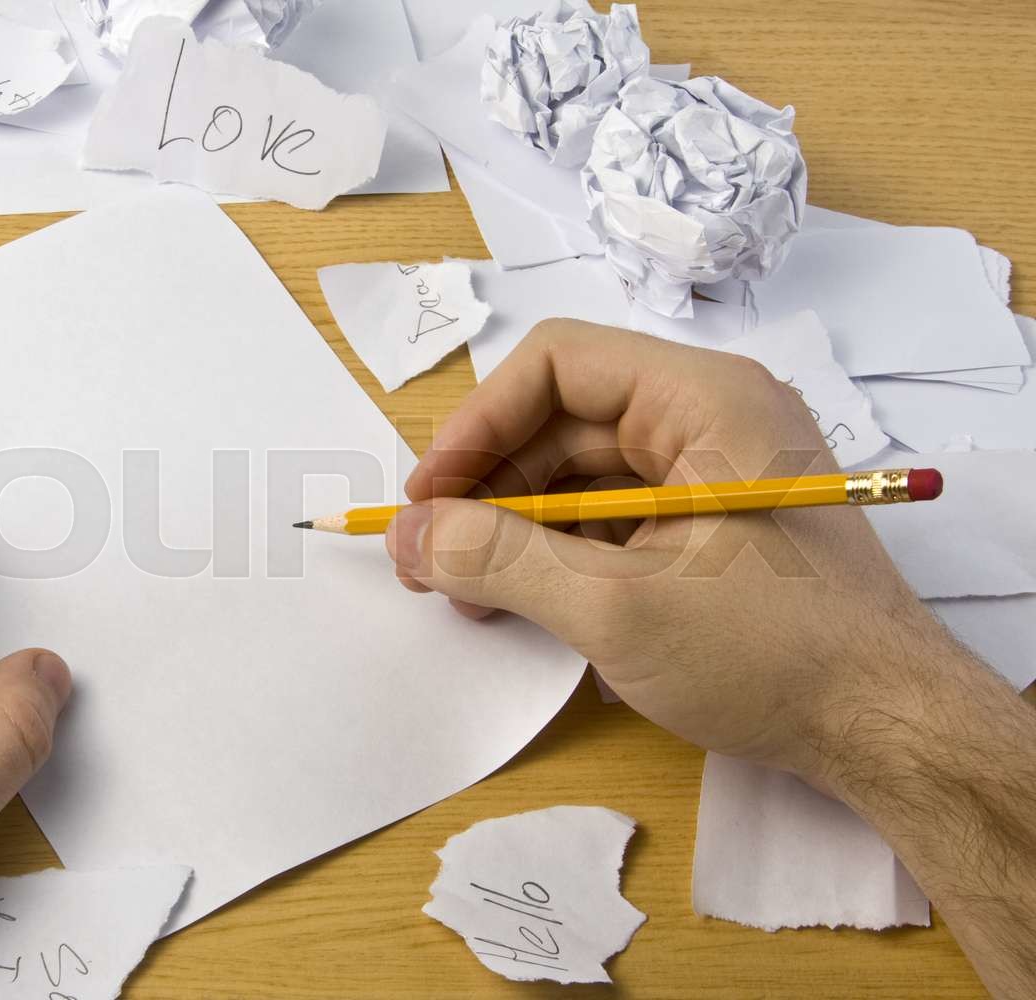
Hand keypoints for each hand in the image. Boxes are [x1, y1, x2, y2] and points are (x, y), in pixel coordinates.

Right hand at [385, 320, 953, 779]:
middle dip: (488, 487)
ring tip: (470, 592)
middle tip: (432, 559)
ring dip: (515, 527)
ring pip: (582, 474)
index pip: (558, 365)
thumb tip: (406, 534)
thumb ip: (498, 561)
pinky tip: (527, 603)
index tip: (430, 499)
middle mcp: (711, 419)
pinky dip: (560, 554)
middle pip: (563, 421)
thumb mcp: (618, 608)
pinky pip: (613, 518)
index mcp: (704, 399)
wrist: (891, 734)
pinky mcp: (712, 529)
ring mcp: (714, 475)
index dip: (479, 425)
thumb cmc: (772, 656)